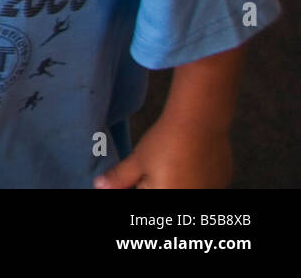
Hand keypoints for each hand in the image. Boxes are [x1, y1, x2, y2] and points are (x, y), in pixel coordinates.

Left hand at [93, 116, 232, 188]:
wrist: (200, 121)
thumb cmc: (166, 142)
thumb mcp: (137, 160)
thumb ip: (119, 179)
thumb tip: (99, 186)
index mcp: (167, 198)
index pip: (145, 195)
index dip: (139, 184)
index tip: (140, 173)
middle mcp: (190, 199)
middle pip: (166, 191)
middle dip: (156, 184)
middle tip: (160, 164)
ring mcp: (210, 193)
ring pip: (183, 189)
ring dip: (176, 181)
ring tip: (174, 160)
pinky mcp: (222, 183)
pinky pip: (202, 185)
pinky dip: (194, 178)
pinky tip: (191, 160)